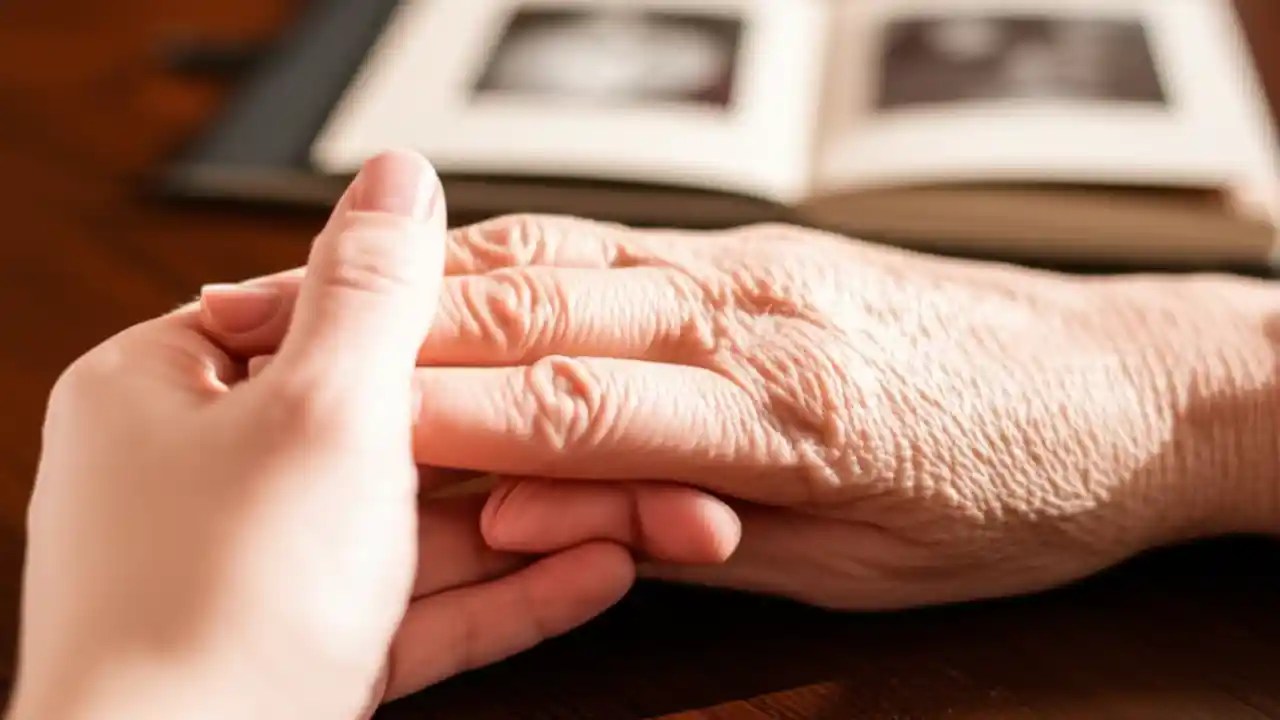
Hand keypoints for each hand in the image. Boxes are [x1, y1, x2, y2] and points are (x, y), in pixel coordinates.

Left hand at [8, 162, 733, 719]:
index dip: (443, 315)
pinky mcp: (306, 655)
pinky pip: (420, 606)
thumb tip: (400, 176)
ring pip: (424, 529)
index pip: (322, 316)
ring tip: (655, 509)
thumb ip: (376, 292)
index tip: (543, 313)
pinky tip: (600, 568)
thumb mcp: (320, 412)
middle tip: (628, 424)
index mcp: (167, 394)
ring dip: (542, 522)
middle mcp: (205, 479)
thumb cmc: (212, 612)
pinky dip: (506, 591)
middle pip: (401, 433)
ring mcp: (260, 575)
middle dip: (531, 440)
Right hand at [202, 215, 1279, 610]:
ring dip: (437, 272)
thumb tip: (565, 506)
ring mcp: (759, 265)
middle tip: (278, 330)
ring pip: (568, 253)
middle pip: (547, 307)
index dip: (448, 419)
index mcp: (792, 409)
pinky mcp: (764, 248)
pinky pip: (618, 240)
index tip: (339, 429)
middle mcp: (761, 312)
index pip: (578, 405)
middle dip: (399, 325)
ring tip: (326, 282)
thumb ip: (705, 526)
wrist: (1128, 388)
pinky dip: (520, 249)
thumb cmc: (1015, 490)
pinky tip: (456, 259)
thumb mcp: (868, 564)